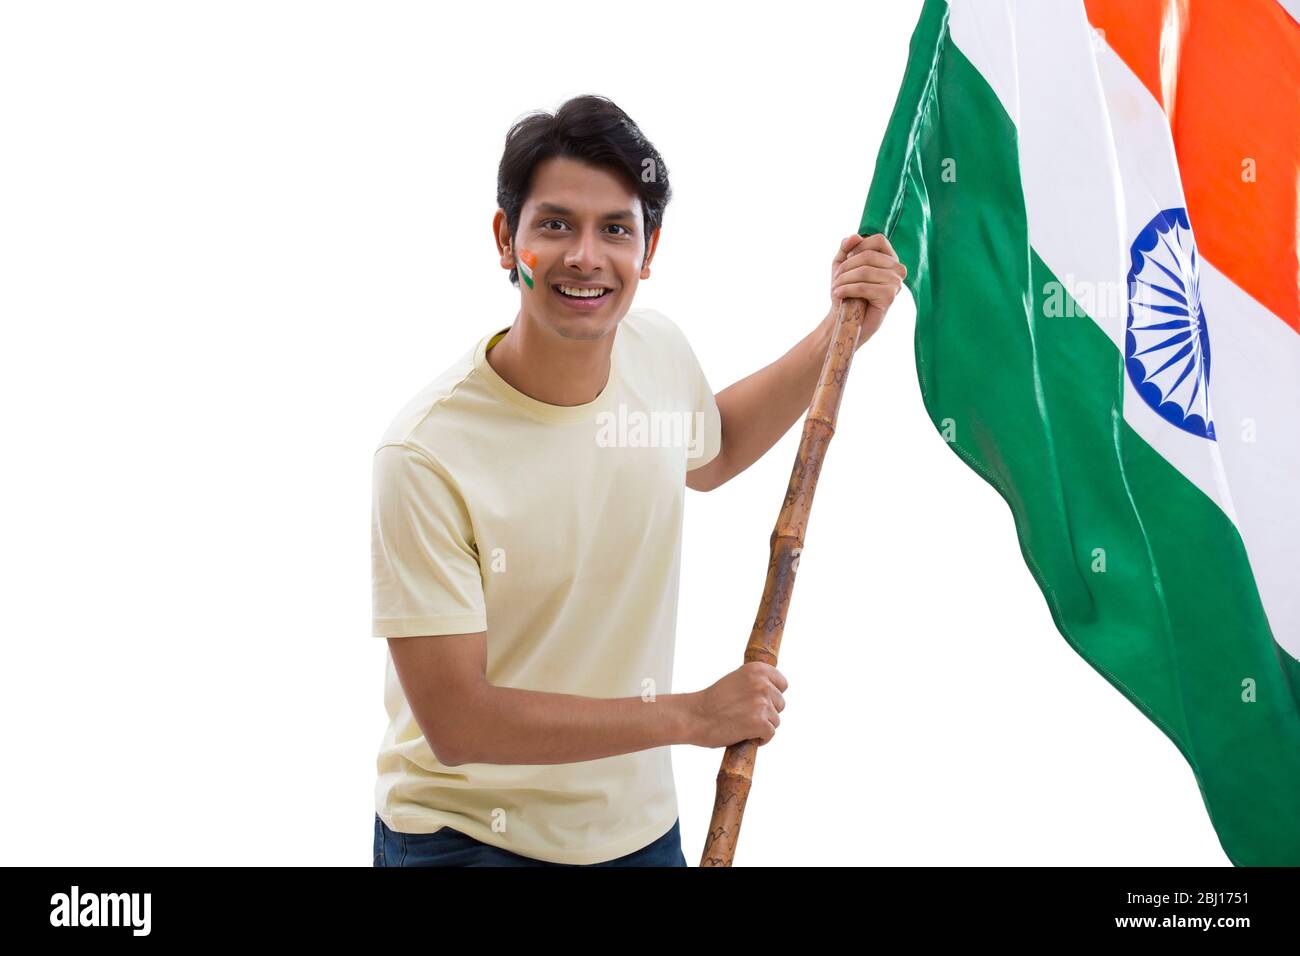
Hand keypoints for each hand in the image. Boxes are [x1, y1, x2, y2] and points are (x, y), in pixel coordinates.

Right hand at [688, 661, 787, 748]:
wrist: (693, 716)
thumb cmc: (712, 701)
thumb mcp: (736, 680)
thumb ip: (754, 683)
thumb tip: (773, 692)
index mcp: (757, 669)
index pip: (782, 684)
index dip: (772, 695)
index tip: (760, 702)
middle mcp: (762, 684)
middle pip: (780, 704)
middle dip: (767, 712)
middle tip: (745, 715)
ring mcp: (762, 703)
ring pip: (776, 720)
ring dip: (762, 726)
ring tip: (742, 725)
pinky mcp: (760, 723)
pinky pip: (770, 734)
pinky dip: (760, 739)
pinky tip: (745, 735)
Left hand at [829, 232, 906, 348]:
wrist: (844, 320)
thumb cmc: (846, 291)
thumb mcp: (842, 265)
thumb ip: (847, 248)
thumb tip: (854, 236)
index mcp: (890, 259)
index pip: (878, 239)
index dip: (858, 247)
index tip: (846, 261)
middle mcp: (898, 269)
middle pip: (868, 255)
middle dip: (846, 267)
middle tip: (836, 279)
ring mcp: (896, 283)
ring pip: (865, 271)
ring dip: (844, 280)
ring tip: (836, 288)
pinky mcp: (890, 297)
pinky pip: (864, 287)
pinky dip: (846, 289)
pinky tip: (838, 295)